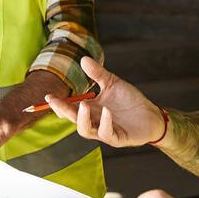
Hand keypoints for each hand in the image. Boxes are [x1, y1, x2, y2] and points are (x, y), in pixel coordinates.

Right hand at [44, 56, 163, 147]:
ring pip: (86, 130)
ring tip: (83, 104)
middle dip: (63, 111)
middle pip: (73, 119)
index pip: (70, 108)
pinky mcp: (118, 138)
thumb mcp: (112, 83)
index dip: (58, 104)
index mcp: (91, 109)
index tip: (47, 96)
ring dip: (82, 118)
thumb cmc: (130, 101)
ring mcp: (105, 131)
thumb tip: (82, 59)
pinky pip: (107, 134)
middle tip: (54, 101)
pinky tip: (106, 111)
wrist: (151, 115)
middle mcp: (94, 121)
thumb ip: (97, 73)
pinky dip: (105, 122)